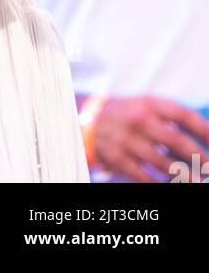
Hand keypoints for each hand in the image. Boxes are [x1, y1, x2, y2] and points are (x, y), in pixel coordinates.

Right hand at [93, 96, 208, 182]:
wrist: (91, 121)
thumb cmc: (128, 114)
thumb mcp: (146, 105)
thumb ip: (169, 115)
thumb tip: (202, 133)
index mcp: (149, 104)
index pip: (183, 114)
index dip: (203, 129)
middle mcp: (139, 120)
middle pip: (176, 140)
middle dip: (198, 156)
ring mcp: (128, 140)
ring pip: (163, 163)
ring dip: (184, 175)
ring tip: (197, 181)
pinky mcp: (119, 158)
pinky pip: (144, 176)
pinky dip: (159, 182)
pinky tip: (168, 184)